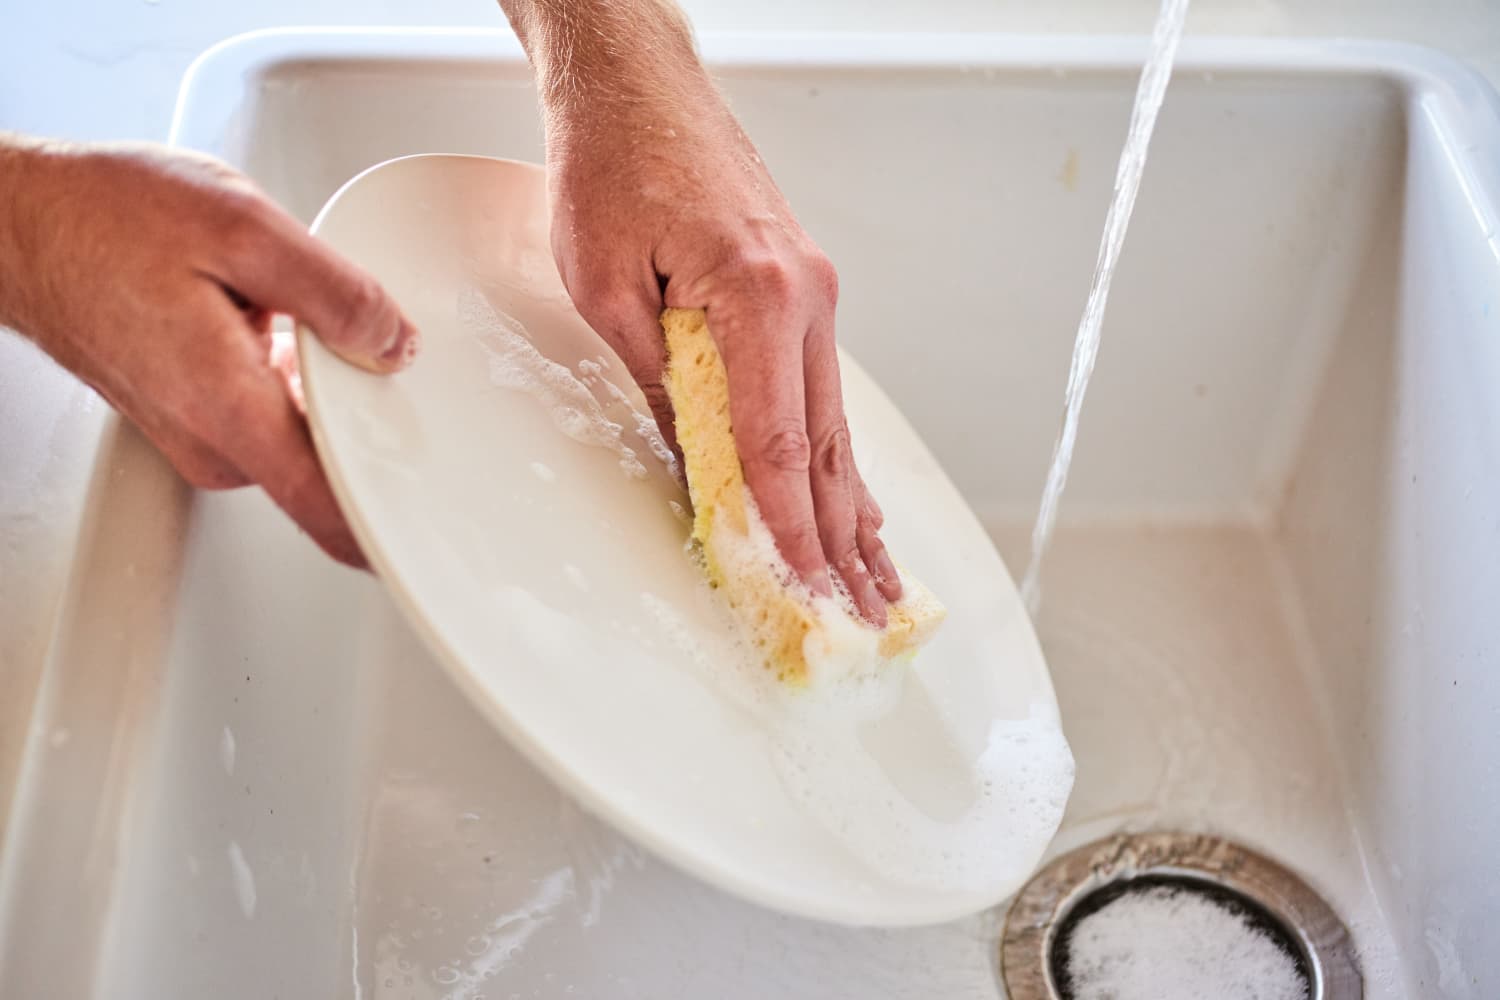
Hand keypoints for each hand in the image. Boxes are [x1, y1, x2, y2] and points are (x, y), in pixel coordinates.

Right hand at [0, 137, 419, 566]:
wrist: (19, 220)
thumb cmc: (101, 217)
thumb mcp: (242, 228)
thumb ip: (334, 294)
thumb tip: (394, 343)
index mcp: (228, 406)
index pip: (327, 509)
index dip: (386, 528)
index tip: (434, 528)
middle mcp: (210, 440)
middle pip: (325, 465)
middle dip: (364, 418)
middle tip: (378, 352)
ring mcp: (195, 435)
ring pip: (296, 433)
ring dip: (320, 388)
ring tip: (295, 316)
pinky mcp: (186, 417)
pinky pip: (263, 413)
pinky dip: (285, 376)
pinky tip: (268, 320)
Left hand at [504, 1, 901, 623]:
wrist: (637, 86)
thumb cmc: (613, 165)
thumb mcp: (608, 289)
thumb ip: (661, 385)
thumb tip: (697, 463)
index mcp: (762, 294)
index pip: (778, 442)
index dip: (788, 528)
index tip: (804, 589)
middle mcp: (807, 297)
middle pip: (825, 446)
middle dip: (840, 542)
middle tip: (859, 614)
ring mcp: (813, 294)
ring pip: (835, 425)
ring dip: (851, 510)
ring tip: (875, 580)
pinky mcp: (801, 292)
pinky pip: (823, 392)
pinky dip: (835, 456)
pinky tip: (852, 500)